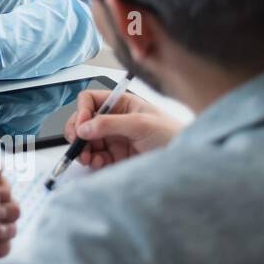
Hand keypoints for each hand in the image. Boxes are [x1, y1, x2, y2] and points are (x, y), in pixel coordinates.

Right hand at [63, 87, 181, 168]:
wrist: (186, 161)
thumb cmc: (172, 135)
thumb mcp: (141, 124)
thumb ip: (110, 123)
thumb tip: (84, 127)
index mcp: (121, 104)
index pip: (90, 100)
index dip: (82, 111)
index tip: (82, 126)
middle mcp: (114, 119)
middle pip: (84, 121)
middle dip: (77, 132)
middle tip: (76, 143)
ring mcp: (114, 139)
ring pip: (86, 141)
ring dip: (82, 149)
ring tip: (86, 158)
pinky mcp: (115, 156)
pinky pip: (95, 157)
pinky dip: (91, 161)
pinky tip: (96, 163)